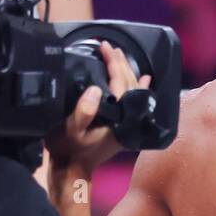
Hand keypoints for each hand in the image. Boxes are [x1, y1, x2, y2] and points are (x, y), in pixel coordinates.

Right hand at [45, 41, 151, 175]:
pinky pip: (135, 101)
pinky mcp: (123, 124)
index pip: (120, 83)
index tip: (105, 47)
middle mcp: (127, 118)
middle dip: (121, 63)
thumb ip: (84, 111)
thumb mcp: (71, 130)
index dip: (113, 63)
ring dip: (128, 71)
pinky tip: (145, 78)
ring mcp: (127, 122)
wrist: (73, 168)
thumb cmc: (70, 149)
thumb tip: (96, 89)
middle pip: (129, 84)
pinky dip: (140, 88)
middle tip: (111, 47)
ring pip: (133, 90)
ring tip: (121, 56)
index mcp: (119, 118)